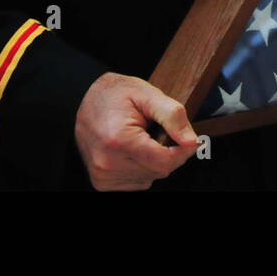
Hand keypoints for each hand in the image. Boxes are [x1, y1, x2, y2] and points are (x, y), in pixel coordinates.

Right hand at [74, 72, 199, 190]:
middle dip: (168, 152)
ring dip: (154, 161)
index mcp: (119, 140)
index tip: (189, 139)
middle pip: (158, 170)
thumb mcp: (147, 94)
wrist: (85, 98)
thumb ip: (173, 115)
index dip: (183, 151)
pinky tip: (134, 150)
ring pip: (149, 177)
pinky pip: (137, 181)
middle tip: (158, 130)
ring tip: (143, 138)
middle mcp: (107, 162)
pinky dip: (142, 168)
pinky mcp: (101, 182)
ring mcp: (102, 175)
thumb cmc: (115, 94)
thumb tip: (191, 141)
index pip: (165, 162)